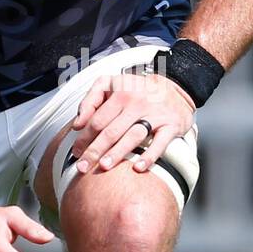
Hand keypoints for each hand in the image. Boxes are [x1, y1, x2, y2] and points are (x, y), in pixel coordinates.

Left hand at [68, 69, 194, 176]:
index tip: (76, 152)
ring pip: (132, 137)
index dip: (84, 138)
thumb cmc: (138, 90)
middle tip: (83, 167)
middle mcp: (136, 103)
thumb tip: (77, 124)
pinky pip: (159, 143)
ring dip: (117, 153)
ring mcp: (154, 115)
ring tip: (104, 167)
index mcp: (120, 93)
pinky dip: (149, 156)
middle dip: (95, 151)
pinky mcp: (170, 125)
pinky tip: (138, 168)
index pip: (97, 120)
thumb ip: (90, 99)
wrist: (176, 87)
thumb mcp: (111, 84)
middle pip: (111, 131)